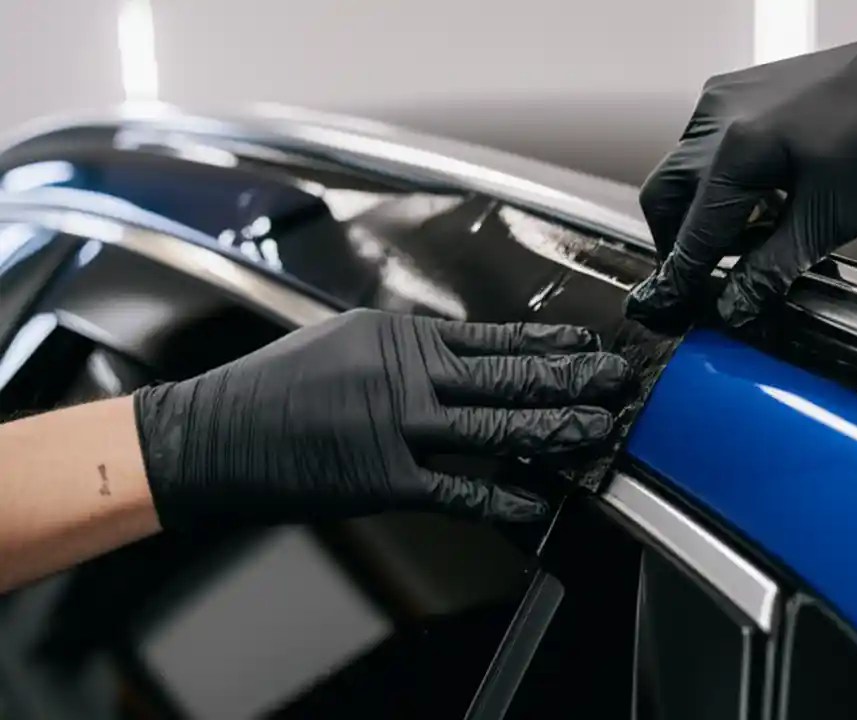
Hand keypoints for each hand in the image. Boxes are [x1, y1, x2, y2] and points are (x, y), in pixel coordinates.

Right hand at [133, 309, 629, 528]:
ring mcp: (397, 427)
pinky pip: (458, 490)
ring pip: (495, 427)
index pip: (495, 337)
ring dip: (554, 429)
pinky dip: (502, 497)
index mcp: (400, 337)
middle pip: (508, 376)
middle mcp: (406, 375)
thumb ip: (409, 351)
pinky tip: (539, 502)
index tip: (591, 343)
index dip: (550, 341)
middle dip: (571, 378)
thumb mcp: (347, 342)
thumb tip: (465, 360)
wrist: (212, 434)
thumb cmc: (275, 388)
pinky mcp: (384, 479)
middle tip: (620, 380)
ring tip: (600, 430)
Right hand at [624, 9, 856, 330]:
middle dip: (678, 242)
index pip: (693, 232)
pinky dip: (716, 180)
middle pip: (665, 197)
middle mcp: (717, 118)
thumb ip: (771, 268)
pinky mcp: (733, 91)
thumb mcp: (828, 221)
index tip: (672, 307)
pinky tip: (758, 196)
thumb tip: (735, 306)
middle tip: (702, 276)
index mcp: (738, 151)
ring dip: (701, 211)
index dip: (683, 278)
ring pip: (681, 170)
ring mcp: (721, 99)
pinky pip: (703, 144)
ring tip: (750, 233)